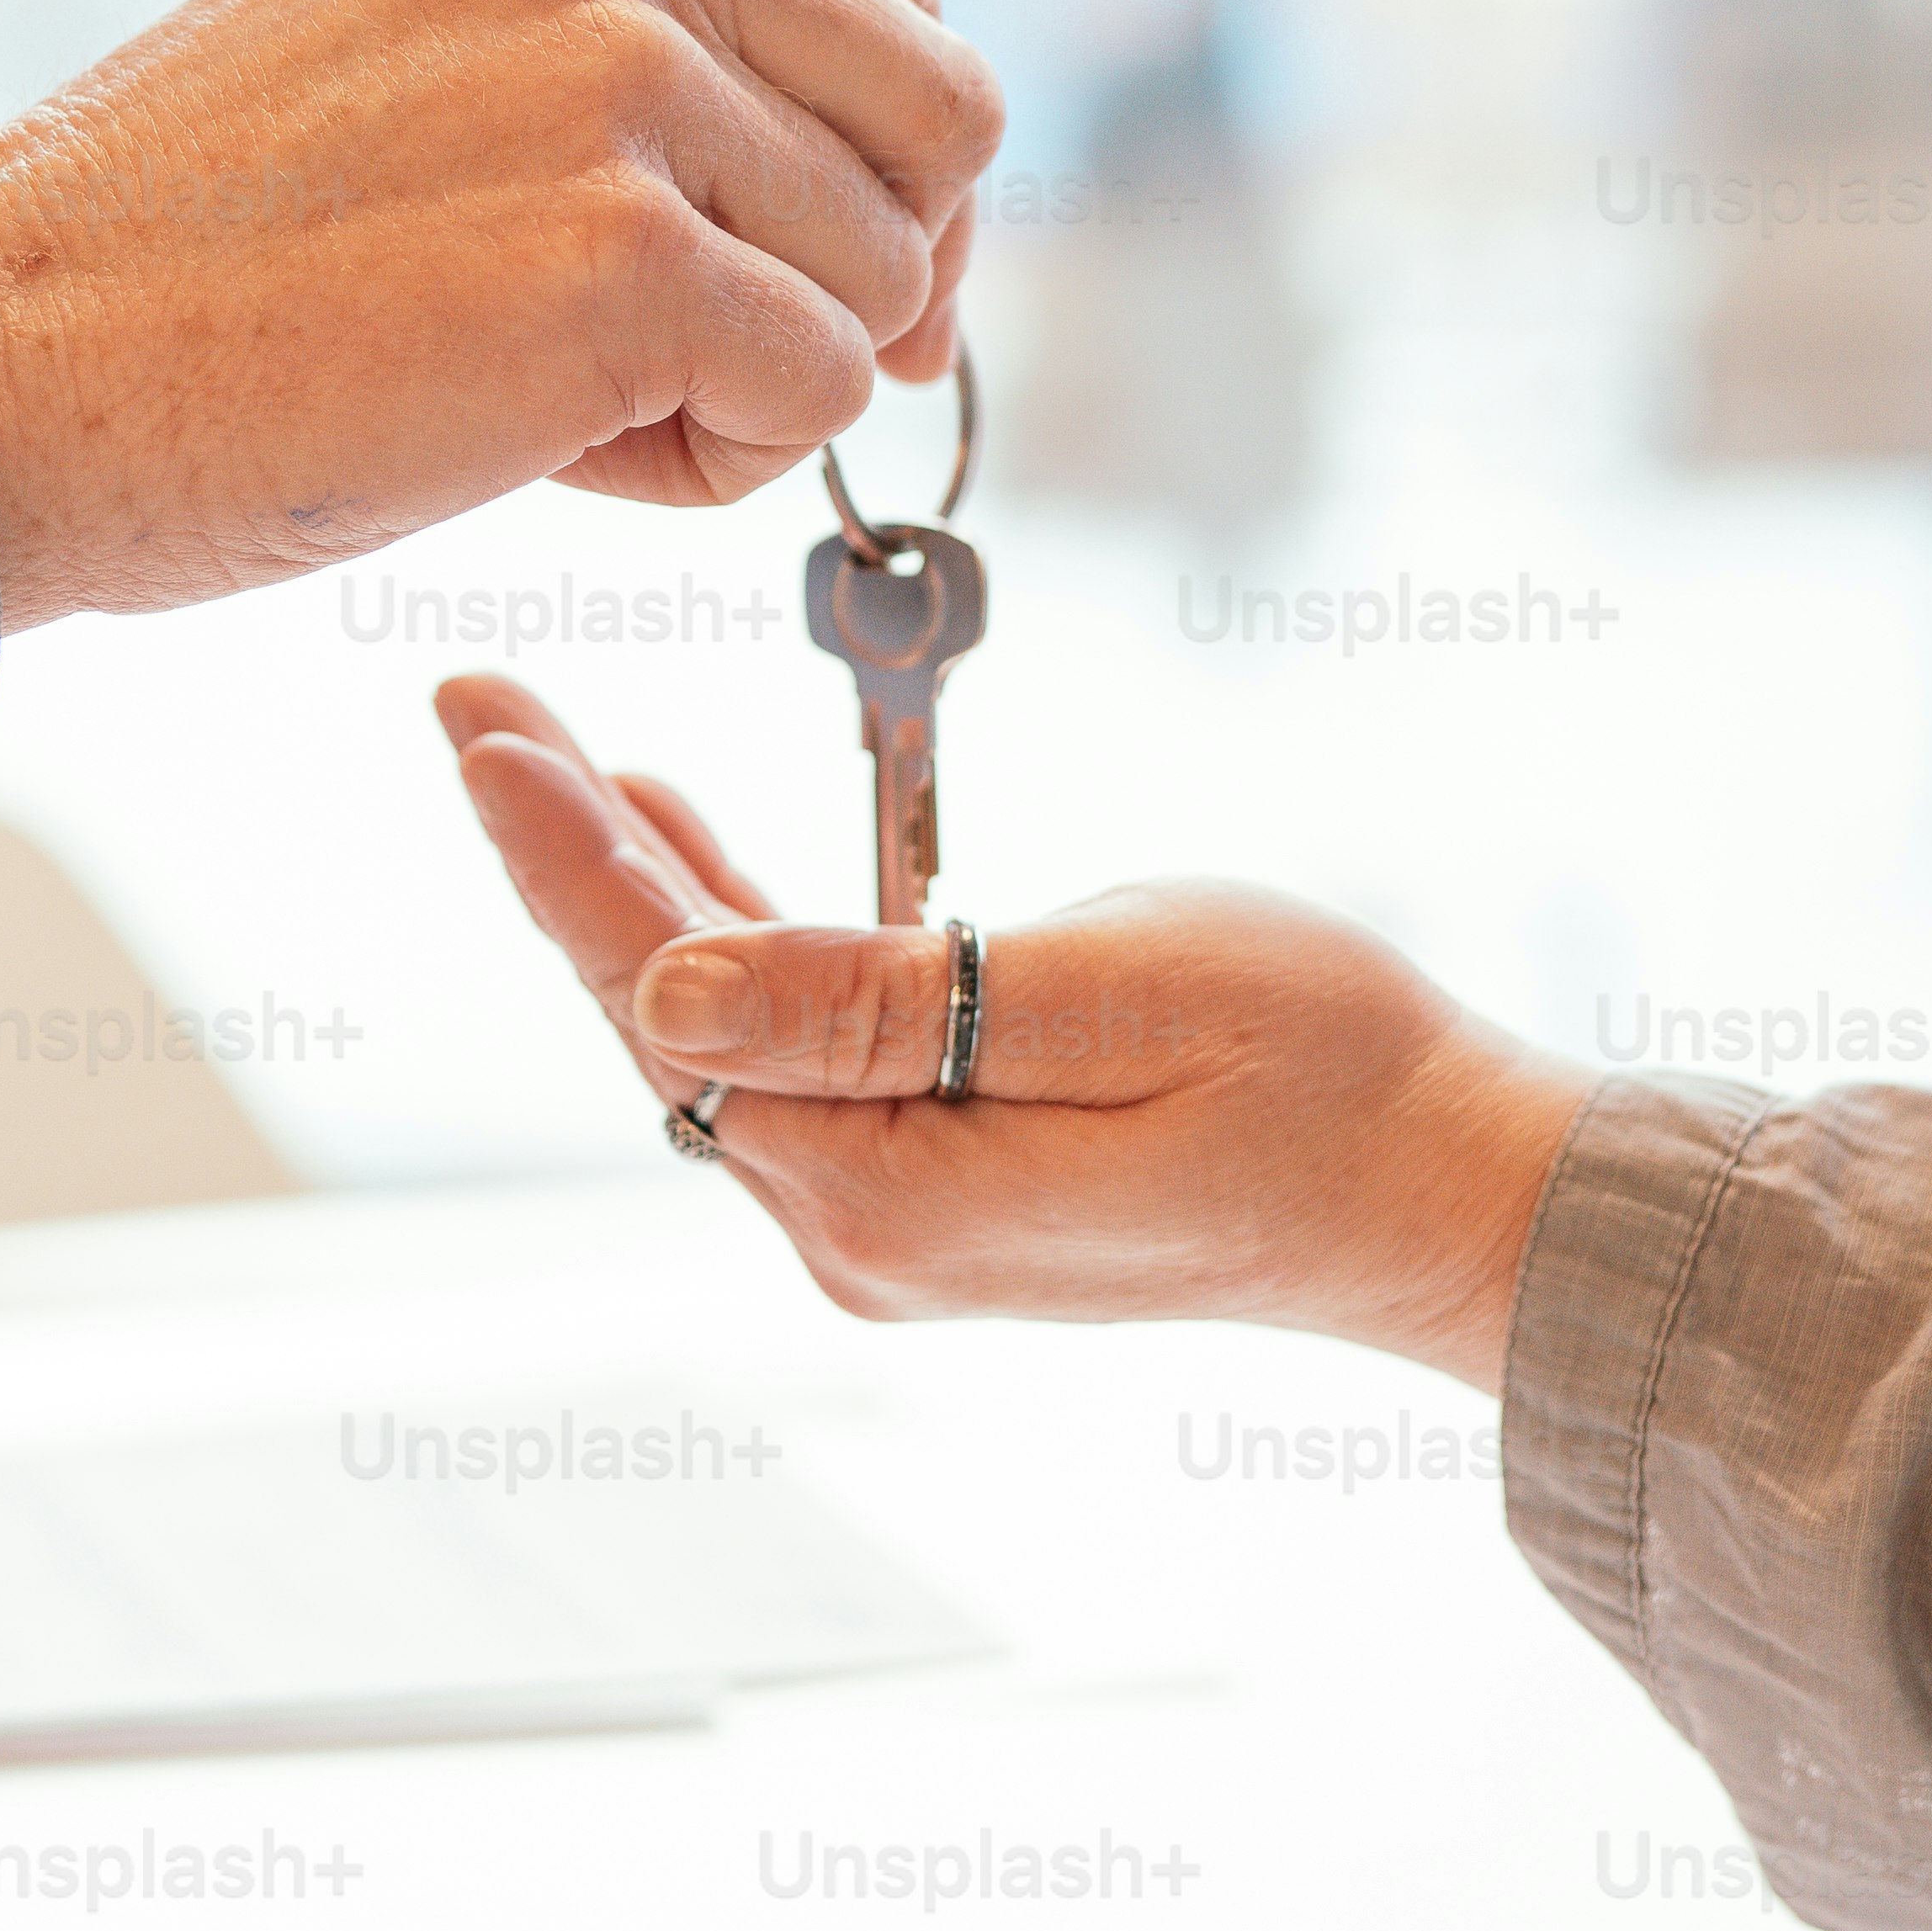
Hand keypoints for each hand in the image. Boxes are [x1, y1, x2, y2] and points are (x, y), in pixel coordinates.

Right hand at [0, 0, 999, 625]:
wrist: (17, 358)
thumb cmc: (218, 247)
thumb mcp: (444, 38)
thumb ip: (657, 47)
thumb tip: (927, 215)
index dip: (868, 157)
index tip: (775, 260)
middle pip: (942, 112)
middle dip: (875, 262)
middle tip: (721, 356)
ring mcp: (624, 79)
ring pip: (888, 275)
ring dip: (759, 377)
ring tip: (556, 393)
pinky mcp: (625, 256)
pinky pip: (820, 395)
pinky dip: (715, 464)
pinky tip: (547, 451)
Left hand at [437, 677, 1587, 1390]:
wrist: (1456, 1190)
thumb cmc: (1329, 1075)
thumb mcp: (1114, 996)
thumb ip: (880, 999)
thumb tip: (666, 992)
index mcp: (890, 1189)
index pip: (669, 997)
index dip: (563, 853)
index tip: (481, 725)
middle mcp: (866, 1227)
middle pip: (668, 1014)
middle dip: (567, 853)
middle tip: (475, 703)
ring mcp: (905, 1215)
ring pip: (722, 1028)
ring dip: (639, 886)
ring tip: (546, 752)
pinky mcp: (948, 1177)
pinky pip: (799, 1044)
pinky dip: (738, 933)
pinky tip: (690, 847)